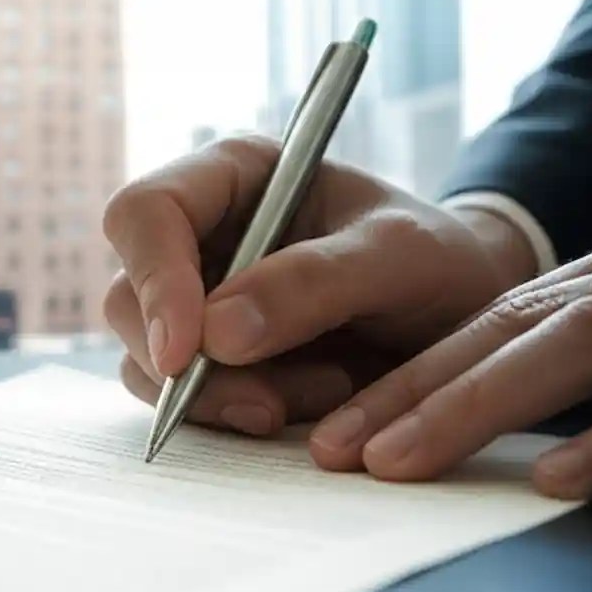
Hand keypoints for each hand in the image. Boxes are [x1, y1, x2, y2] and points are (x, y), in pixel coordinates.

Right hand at [102, 136, 536, 433]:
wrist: (463, 319)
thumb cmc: (437, 262)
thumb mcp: (400, 257)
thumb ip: (314, 283)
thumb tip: (214, 334)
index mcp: (234, 176)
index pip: (145, 212)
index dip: (153, 280)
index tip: (186, 352)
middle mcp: (200, 235)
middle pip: (129, 296)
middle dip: (190, 363)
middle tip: (267, 405)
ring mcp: (197, 302)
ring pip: (148, 360)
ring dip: (224, 397)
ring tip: (325, 391)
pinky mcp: (208, 361)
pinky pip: (183, 400)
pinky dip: (236, 416)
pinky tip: (306, 405)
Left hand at [311, 197, 591, 499]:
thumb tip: (480, 404)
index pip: (505, 314)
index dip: (415, 376)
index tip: (340, 433)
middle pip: (519, 322)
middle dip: (416, 390)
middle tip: (333, 451)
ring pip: (585, 340)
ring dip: (478, 403)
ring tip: (395, 462)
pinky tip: (554, 476)